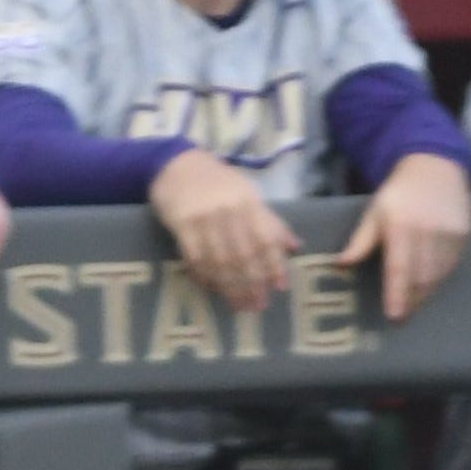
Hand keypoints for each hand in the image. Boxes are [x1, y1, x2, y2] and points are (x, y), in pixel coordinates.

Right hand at [150, 147, 298, 313]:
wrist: (175, 165)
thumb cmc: (217, 182)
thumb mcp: (247, 194)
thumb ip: (269, 221)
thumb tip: (295, 247)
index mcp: (248, 202)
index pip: (266, 238)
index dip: (275, 264)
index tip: (280, 287)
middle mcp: (228, 211)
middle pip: (244, 255)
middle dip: (253, 283)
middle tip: (258, 305)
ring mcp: (204, 219)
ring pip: (220, 261)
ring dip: (231, 287)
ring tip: (239, 305)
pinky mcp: (182, 225)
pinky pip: (195, 258)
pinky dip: (205, 276)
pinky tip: (212, 288)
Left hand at [336, 152, 470, 322]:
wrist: (434, 167)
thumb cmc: (398, 194)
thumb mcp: (374, 214)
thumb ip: (360, 242)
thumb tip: (340, 266)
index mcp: (401, 225)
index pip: (399, 268)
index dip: (397, 295)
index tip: (394, 316)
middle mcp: (427, 230)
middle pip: (421, 278)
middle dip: (411, 300)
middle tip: (402, 314)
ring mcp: (449, 233)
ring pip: (437, 276)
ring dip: (425, 292)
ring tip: (414, 300)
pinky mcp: (463, 234)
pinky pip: (450, 266)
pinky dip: (438, 278)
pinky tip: (429, 280)